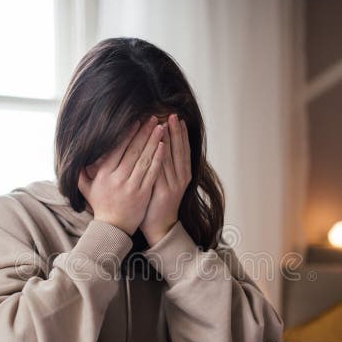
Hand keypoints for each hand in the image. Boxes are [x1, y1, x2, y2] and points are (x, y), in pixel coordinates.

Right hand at [79, 116, 165, 234]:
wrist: (113, 228)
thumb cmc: (101, 206)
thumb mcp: (86, 189)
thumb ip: (80, 173)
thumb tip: (74, 157)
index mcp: (104, 174)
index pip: (117, 149)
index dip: (128, 133)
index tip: (136, 121)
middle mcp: (117, 178)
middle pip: (133, 151)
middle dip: (143, 132)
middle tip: (152, 118)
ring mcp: (131, 186)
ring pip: (144, 159)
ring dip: (153, 142)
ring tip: (160, 128)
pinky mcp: (143, 194)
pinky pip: (152, 173)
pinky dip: (158, 159)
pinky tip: (163, 146)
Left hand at [141, 114, 191, 245]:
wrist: (160, 228)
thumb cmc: (158, 205)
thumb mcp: (164, 183)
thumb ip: (163, 167)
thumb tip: (158, 146)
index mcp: (183, 175)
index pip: (183, 149)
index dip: (181, 134)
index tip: (178, 118)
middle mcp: (181, 178)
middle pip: (179, 150)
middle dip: (176, 131)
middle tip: (173, 114)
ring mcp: (174, 185)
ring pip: (171, 157)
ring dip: (169, 139)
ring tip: (165, 123)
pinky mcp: (164, 192)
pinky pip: (162, 170)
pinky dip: (162, 156)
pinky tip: (160, 144)